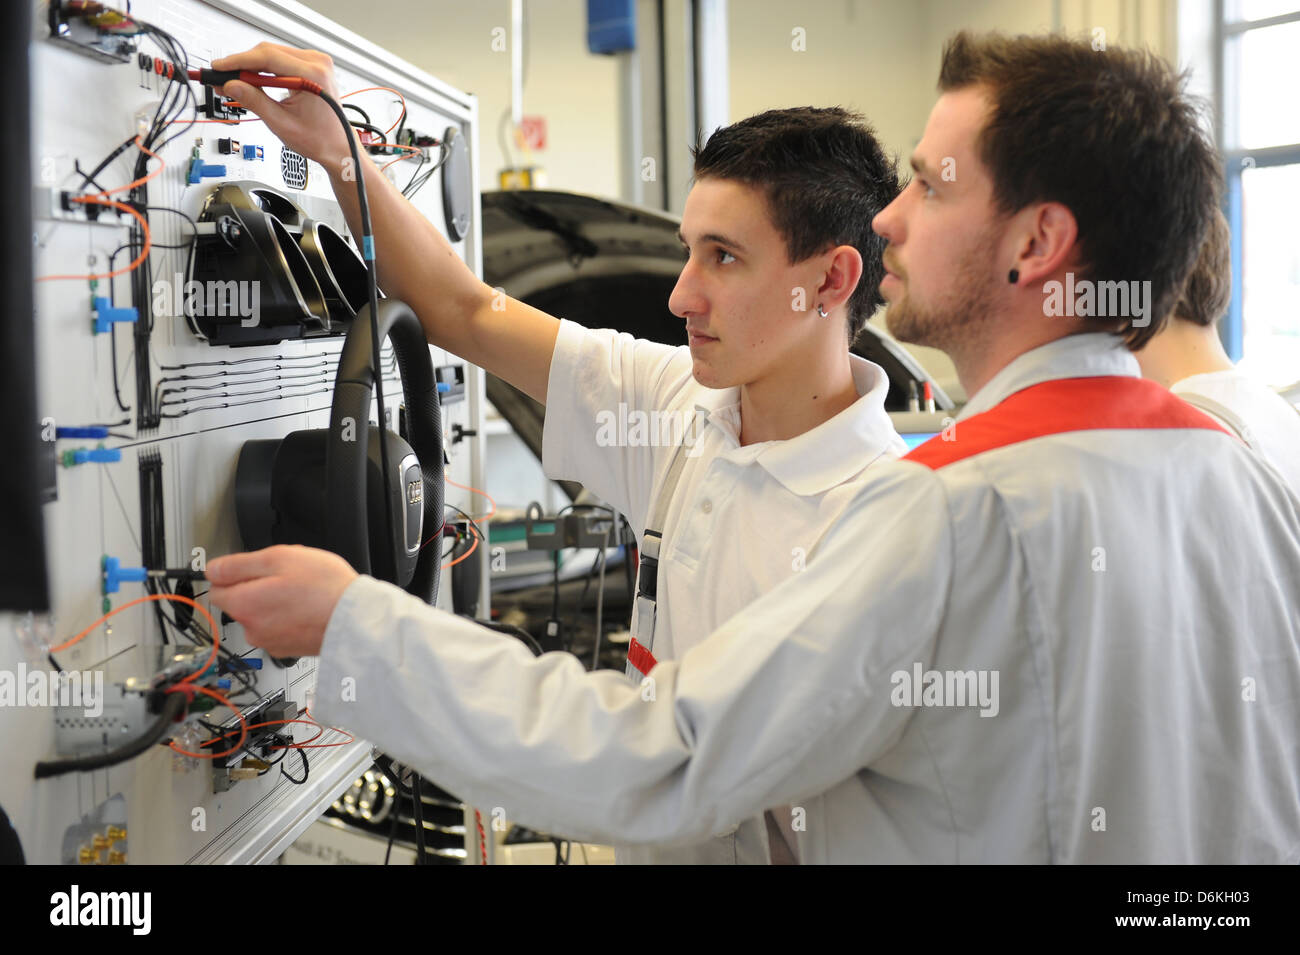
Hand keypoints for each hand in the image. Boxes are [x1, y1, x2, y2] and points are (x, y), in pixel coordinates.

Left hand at [207, 545, 358, 657]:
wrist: (356, 620)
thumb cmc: (323, 587)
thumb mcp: (278, 557)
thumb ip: (238, 564)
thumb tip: (212, 570)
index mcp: (243, 604)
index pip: (215, 587)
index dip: (233, 573)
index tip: (251, 568)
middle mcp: (251, 629)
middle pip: (239, 602)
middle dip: (256, 588)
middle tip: (285, 576)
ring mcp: (269, 642)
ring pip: (260, 616)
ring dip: (273, 604)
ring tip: (302, 592)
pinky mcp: (287, 649)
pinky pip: (278, 628)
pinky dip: (287, 618)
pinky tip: (307, 608)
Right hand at [210, 43, 353, 167]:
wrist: (338, 145)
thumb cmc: (320, 139)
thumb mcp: (281, 123)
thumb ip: (254, 101)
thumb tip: (231, 85)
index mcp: (313, 75)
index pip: (267, 57)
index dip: (239, 61)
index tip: (220, 68)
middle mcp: (317, 63)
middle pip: (268, 52)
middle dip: (243, 65)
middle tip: (223, 78)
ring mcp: (316, 62)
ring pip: (273, 53)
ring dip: (252, 66)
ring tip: (236, 83)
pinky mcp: (312, 66)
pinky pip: (281, 59)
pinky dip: (265, 68)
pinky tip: (253, 80)